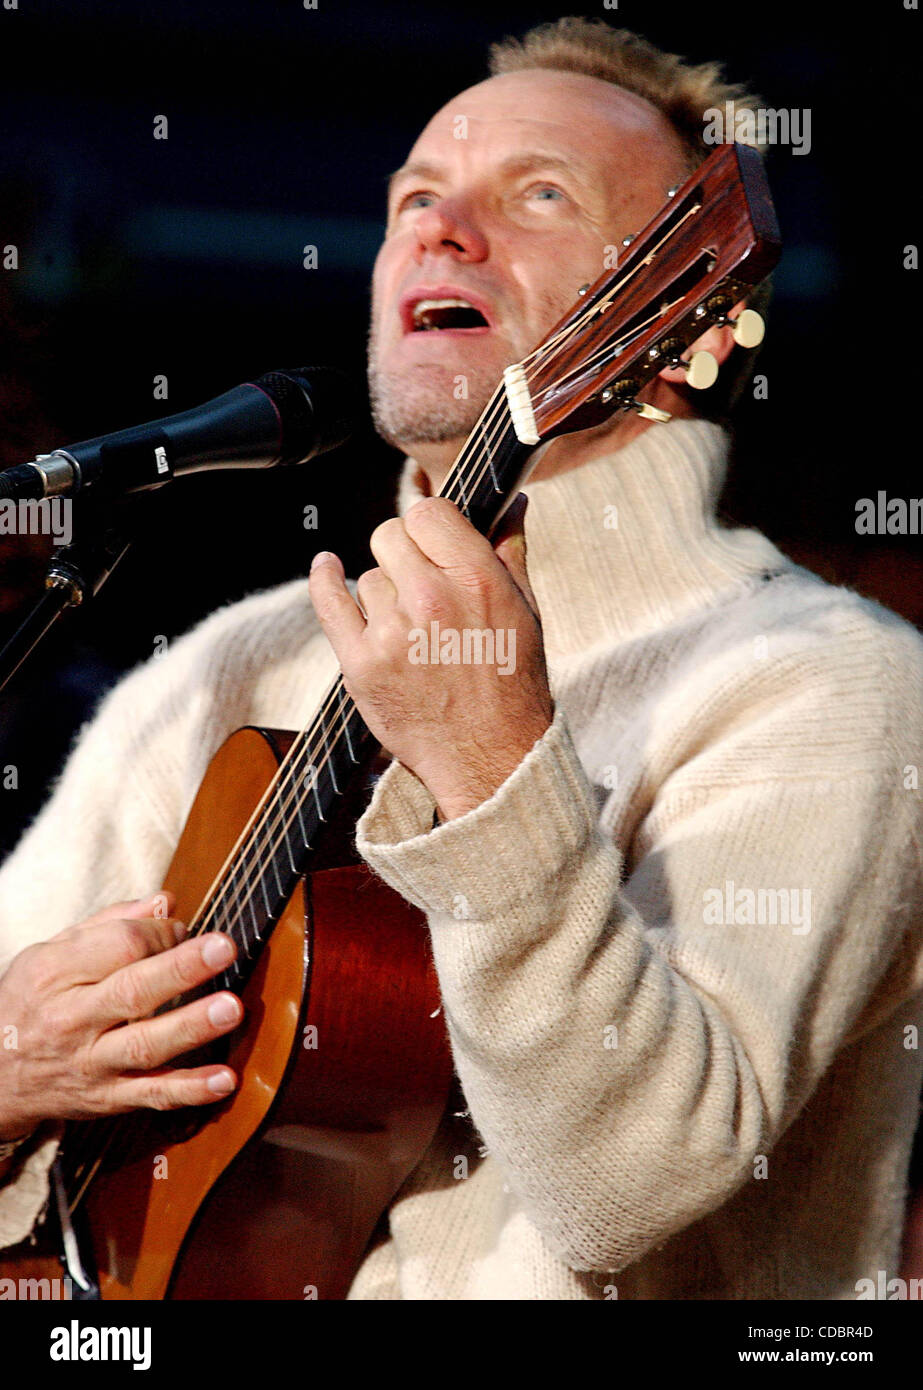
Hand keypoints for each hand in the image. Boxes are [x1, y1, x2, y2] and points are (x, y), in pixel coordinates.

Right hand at [0, 892, 241, 1139]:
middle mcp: (72, 1020)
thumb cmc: (33, 999)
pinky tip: (225, 1080)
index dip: (162, 933)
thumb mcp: (52, 952)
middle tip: (225, 948)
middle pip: (132, 992)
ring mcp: (91, 1063)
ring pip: (144, 1046)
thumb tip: (167, 901)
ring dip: (191, 1027)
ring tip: (231, 1008)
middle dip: (181, 968)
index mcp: (57, 974)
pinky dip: (190, 1091)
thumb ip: (111, 923)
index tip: (185, 930)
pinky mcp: (108, 1099)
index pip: (119, 946)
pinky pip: (151, 1096)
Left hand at [308, 493, 552, 819]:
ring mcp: (393, 632)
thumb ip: (510, 553)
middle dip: (404, 552)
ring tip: (413, 629)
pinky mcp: (361, 663)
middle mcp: (432, 599)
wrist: (490, 758)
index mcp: (477, 580)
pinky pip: (329, 601)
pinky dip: (325, 580)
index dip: (429, 523)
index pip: (429, 513)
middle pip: (391, 535)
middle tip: (419, 581)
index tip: (431, 537)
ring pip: (369, 576)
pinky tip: (327, 567)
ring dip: (385, 592)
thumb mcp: (525, 614)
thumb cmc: (512, 687)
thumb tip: (513, 503)